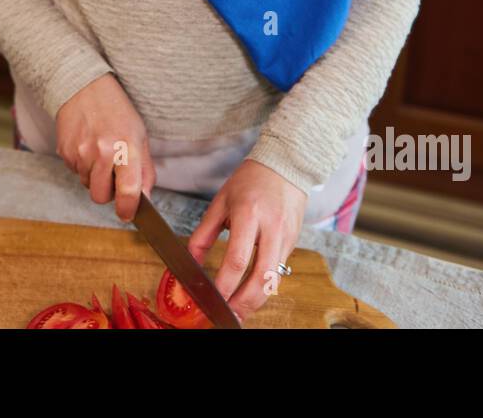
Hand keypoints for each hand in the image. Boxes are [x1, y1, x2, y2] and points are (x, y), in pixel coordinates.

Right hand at [55, 73, 155, 221]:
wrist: (84, 88)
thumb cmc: (117, 111)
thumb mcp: (140, 136)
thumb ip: (144, 170)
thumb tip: (144, 199)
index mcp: (126, 148)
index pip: (128, 191)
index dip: (128, 209)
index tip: (128, 214)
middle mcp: (102, 152)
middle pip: (100, 197)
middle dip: (107, 194)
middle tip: (113, 176)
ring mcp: (80, 153)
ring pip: (87, 185)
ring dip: (94, 178)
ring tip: (100, 154)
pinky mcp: (64, 152)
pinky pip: (75, 172)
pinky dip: (83, 166)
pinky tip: (88, 147)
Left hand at [186, 159, 306, 321]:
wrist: (285, 166)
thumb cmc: (250, 181)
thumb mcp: (220, 202)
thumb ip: (203, 234)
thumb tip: (188, 261)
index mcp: (249, 215)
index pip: (237, 259)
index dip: (225, 285)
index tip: (212, 298)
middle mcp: (272, 229)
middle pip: (262, 278)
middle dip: (245, 303)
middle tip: (228, 316)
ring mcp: (286, 237)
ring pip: (275, 280)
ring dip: (256, 300)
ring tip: (238, 311)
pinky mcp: (293, 243)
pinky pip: (279, 271)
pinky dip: (265, 285)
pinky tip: (251, 292)